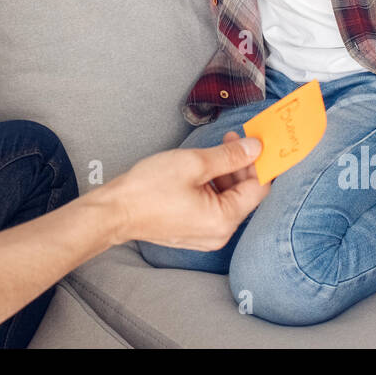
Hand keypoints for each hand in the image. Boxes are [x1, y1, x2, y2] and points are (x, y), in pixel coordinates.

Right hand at [106, 134, 269, 249]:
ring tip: (215, 150)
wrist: (115, 211)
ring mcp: (206, 235)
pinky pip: (214, 207)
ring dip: (226, 174)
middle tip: (233, 139)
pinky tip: (203, 168)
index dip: (260, 163)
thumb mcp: (193, 163)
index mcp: (224, 219)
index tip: (259, 142)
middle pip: (244, 195)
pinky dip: (213, 187)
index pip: (259, 189)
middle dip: (242, 165)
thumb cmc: (148, 189)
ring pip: (229, 200)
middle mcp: (219, 233)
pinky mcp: (193, 231)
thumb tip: (255, 148)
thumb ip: (229, 156)